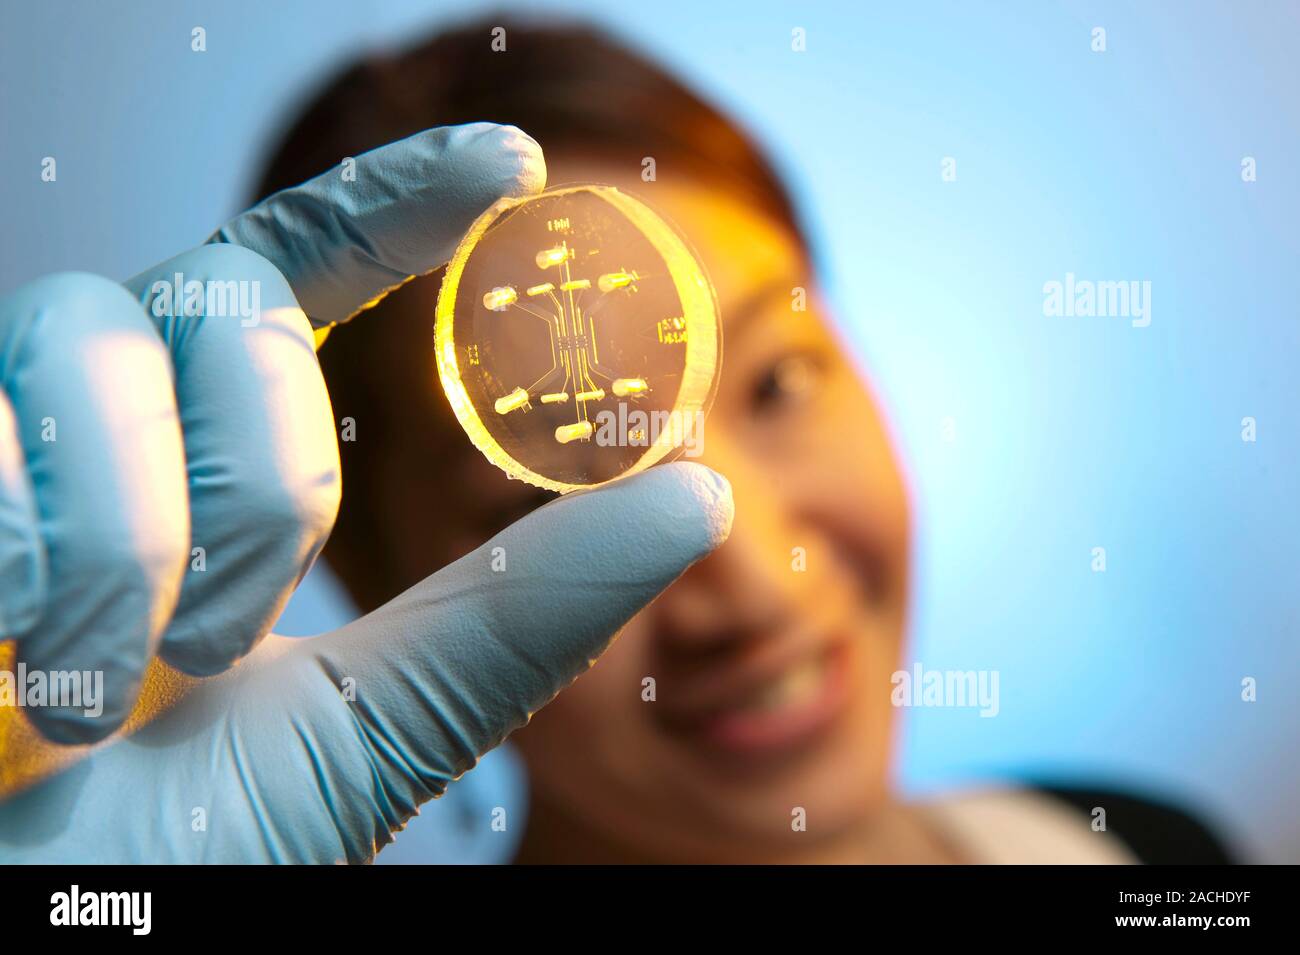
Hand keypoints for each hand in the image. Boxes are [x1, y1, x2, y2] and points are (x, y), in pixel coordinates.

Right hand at [0, 124, 732, 861]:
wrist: (39, 924)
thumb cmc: (200, 842)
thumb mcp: (389, 714)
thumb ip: (529, 606)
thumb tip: (702, 497)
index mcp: (219, 455)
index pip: (302, 265)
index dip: (396, 202)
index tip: (508, 168)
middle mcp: (107, 417)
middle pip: (225, 291)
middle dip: (263, 483)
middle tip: (225, 641)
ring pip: (97, 332)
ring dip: (134, 545)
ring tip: (104, 685)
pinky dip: (23, 569)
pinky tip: (5, 674)